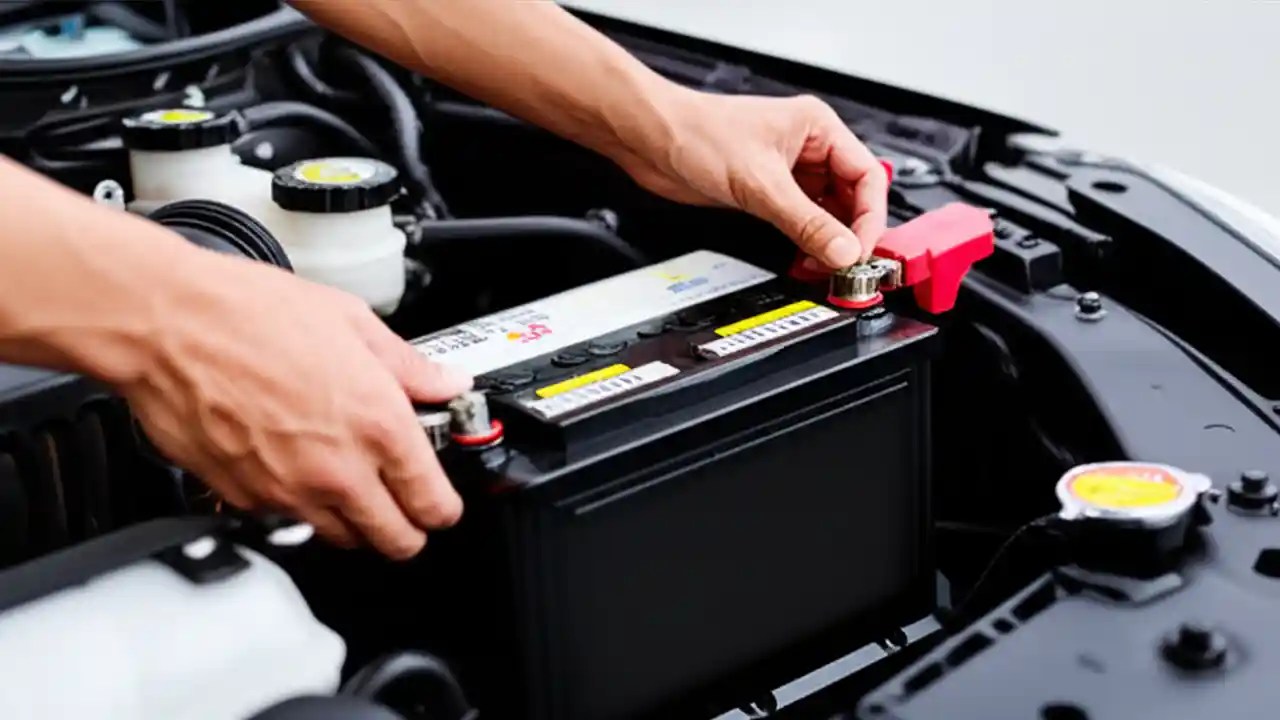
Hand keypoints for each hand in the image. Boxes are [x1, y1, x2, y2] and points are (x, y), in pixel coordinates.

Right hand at [119, 250, 471, 558]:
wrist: (168, 326)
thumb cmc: (250, 314)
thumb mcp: (353, 323)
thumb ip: (410, 365)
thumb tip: (445, 381)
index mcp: (378, 426)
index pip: (434, 503)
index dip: (445, 507)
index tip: (443, 501)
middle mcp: (338, 471)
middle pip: (396, 540)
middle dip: (410, 529)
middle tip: (407, 506)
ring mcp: (289, 492)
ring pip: (343, 539)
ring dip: (357, 523)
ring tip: (354, 486)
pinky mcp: (244, 499)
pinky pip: (289, 521)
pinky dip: (301, 508)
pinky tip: (299, 469)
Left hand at [619, 90, 888, 267]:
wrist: (651, 139)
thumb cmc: (696, 133)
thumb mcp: (761, 183)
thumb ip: (806, 222)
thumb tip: (844, 251)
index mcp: (818, 128)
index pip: (868, 176)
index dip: (870, 217)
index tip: (860, 251)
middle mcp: (807, 148)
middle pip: (852, 197)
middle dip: (851, 233)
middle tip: (847, 267)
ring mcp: (787, 171)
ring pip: (827, 212)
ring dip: (829, 241)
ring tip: (827, 268)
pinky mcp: (766, 191)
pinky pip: (800, 221)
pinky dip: (806, 242)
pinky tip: (806, 259)